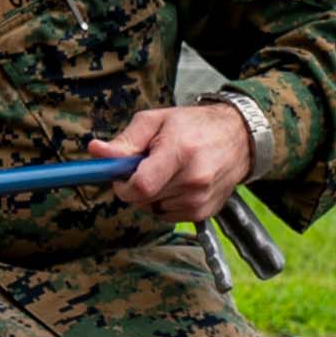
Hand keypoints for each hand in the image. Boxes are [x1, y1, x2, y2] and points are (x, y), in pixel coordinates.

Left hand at [88, 103, 252, 221]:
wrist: (238, 138)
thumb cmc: (195, 126)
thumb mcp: (156, 121)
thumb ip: (125, 140)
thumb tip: (97, 151)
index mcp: (180, 152)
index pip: (140, 186)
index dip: (123, 184)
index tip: (122, 174)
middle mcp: (194, 180)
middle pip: (142, 199)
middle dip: (136, 185)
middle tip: (149, 164)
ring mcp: (200, 200)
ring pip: (152, 209)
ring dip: (152, 194)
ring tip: (169, 171)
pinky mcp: (203, 213)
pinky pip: (166, 215)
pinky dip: (165, 202)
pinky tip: (179, 183)